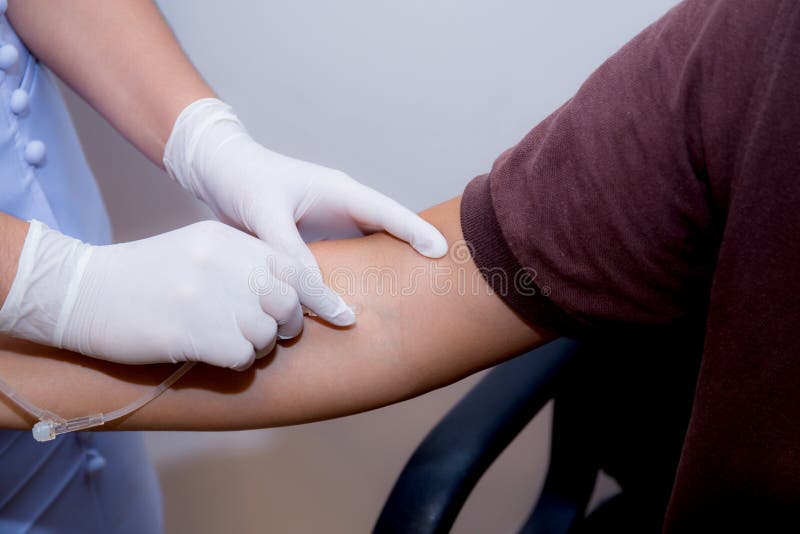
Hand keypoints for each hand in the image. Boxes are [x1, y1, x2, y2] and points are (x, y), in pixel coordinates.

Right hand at [0, 220, 307, 369]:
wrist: (82, 291)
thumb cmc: (145, 276)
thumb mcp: (199, 251)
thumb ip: (244, 263)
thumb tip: (294, 292)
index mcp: (228, 239)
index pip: (294, 266)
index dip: (321, 296)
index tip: (346, 316)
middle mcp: (225, 262)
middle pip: (289, 302)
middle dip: (286, 324)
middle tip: (266, 331)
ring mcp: (210, 296)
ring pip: (269, 332)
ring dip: (255, 344)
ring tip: (222, 335)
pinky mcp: (195, 331)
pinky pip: (243, 356)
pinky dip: (234, 360)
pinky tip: (208, 350)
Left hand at [163, 98, 447, 324]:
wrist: (219, 172)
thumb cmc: (243, 181)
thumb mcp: (266, 215)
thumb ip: (291, 253)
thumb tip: (315, 294)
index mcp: (339, 191)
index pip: (388, 213)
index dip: (416, 232)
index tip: (441, 252)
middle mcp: (342, 207)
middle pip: (389, 232)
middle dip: (413, 252)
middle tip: (442, 280)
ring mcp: (332, 223)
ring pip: (369, 249)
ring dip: (386, 269)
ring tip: (412, 296)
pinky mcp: (317, 239)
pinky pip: (346, 261)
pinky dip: (356, 278)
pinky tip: (359, 301)